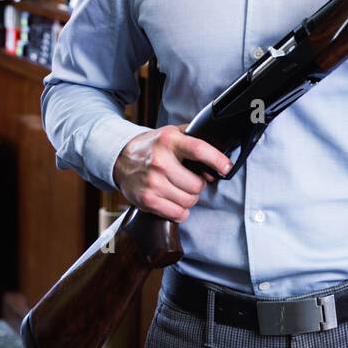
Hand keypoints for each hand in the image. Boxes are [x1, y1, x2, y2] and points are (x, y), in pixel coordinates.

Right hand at [112, 125, 232, 221]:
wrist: (120, 158)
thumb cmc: (152, 147)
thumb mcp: (172, 133)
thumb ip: (195, 140)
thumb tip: (217, 161)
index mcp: (169, 141)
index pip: (199, 150)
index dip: (217, 160)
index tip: (227, 168)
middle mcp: (160, 161)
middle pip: (197, 184)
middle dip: (199, 184)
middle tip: (190, 180)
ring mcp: (153, 182)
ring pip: (189, 200)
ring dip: (190, 198)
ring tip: (180, 189)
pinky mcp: (147, 200)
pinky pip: (177, 213)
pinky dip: (181, 211)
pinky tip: (174, 201)